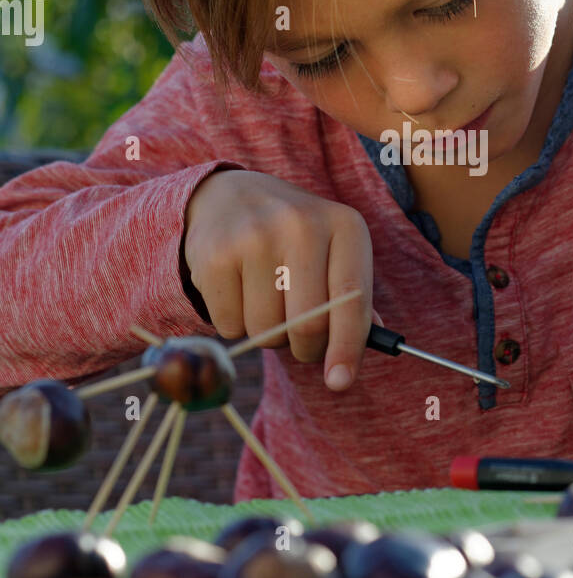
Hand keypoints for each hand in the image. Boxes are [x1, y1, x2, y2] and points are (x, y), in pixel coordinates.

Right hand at [183, 169, 382, 391]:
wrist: (231, 195)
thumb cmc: (295, 238)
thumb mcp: (334, 252)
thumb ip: (352, 302)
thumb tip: (348, 366)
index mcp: (345, 226)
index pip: (352, 299)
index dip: (347, 348)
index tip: (340, 381)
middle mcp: (301, 225)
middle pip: (307, 325)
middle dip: (306, 349)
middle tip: (301, 343)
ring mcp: (254, 237)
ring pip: (267, 332)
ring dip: (269, 336)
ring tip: (268, 302)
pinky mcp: (214, 256)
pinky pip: (230, 327)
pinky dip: (236, 325)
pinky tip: (239, 292)